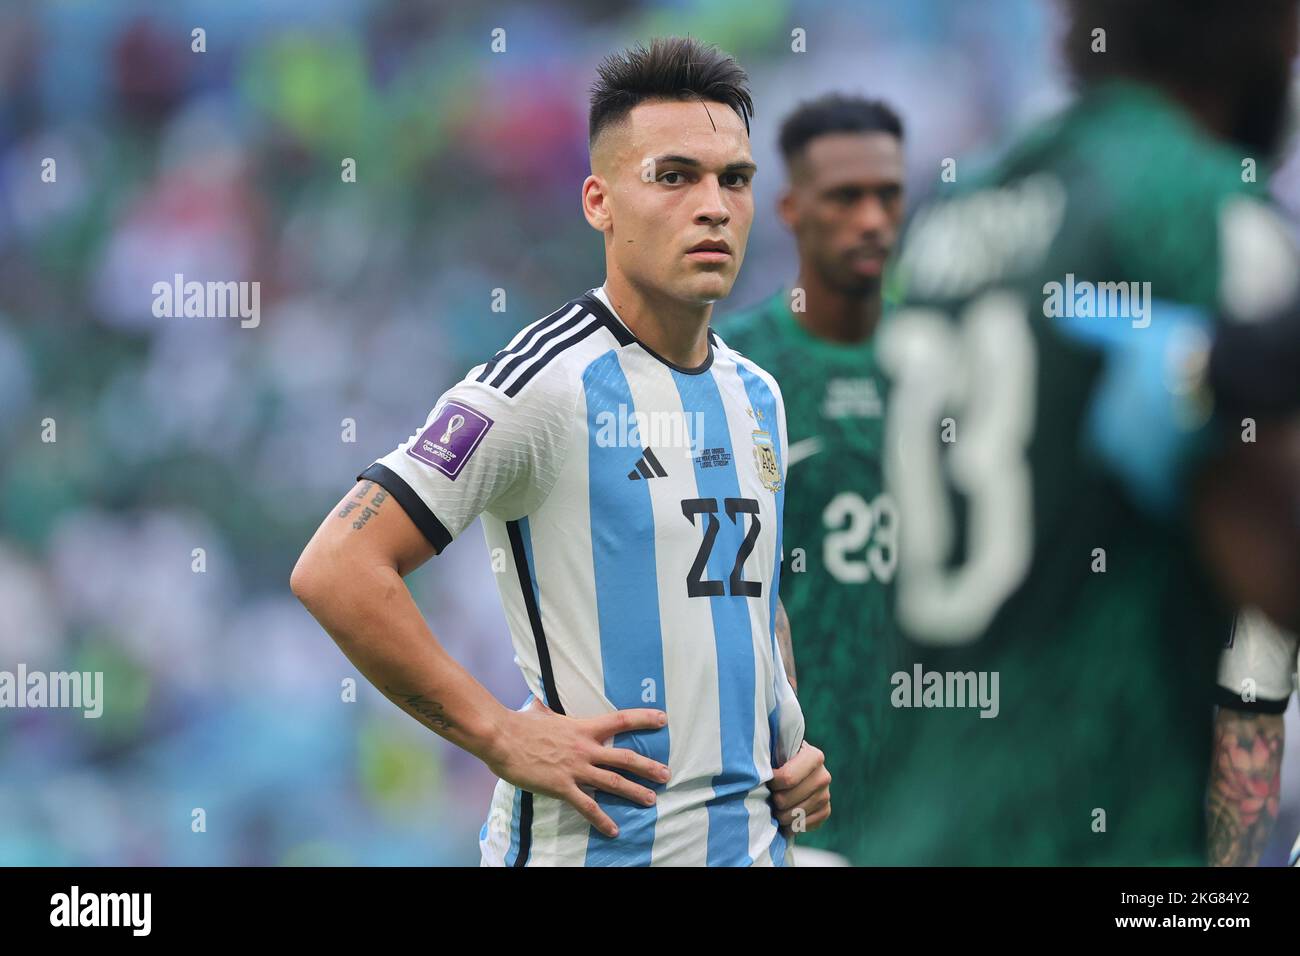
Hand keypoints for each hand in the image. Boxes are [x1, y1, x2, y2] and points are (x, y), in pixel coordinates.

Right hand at [486, 697, 670, 837]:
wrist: (502, 738)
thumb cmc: (519, 724)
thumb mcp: (539, 712)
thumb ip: (546, 711)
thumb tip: (539, 704)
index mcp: (582, 727)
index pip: (620, 719)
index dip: (644, 718)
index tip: (663, 719)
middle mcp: (585, 747)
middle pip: (624, 757)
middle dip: (648, 767)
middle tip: (666, 775)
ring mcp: (575, 768)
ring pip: (613, 782)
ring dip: (635, 792)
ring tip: (651, 800)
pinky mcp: (563, 787)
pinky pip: (588, 806)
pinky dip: (602, 820)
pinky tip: (613, 830)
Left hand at [769, 741, 830, 834]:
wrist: (792, 767)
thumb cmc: (780, 757)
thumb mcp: (775, 751)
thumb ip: (768, 758)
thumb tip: (758, 773)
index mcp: (813, 757)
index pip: (788, 778)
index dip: (772, 784)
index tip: (765, 780)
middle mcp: (823, 776)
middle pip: (786, 800)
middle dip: (773, 801)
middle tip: (767, 797)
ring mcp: (825, 795)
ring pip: (794, 815)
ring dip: (779, 816)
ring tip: (773, 809)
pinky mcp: (825, 811)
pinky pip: (804, 825)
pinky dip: (791, 826)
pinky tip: (784, 819)